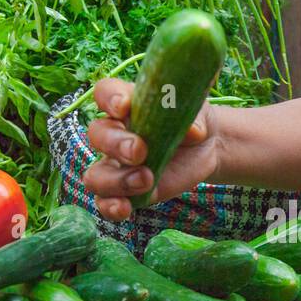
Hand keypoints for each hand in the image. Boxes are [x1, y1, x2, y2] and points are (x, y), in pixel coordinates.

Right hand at [82, 77, 220, 221]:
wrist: (204, 149)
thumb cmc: (193, 121)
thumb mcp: (199, 113)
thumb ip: (195, 119)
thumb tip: (193, 132)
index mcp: (127, 104)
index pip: (105, 92)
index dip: (109, 98)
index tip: (124, 107)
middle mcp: (114, 134)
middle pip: (97, 135)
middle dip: (116, 144)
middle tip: (140, 151)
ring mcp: (116, 165)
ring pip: (95, 175)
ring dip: (116, 180)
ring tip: (146, 179)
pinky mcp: (126, 192)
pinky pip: (105, 202)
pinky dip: (111, 207)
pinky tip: (125, 208)